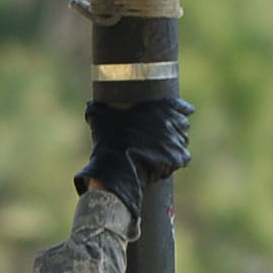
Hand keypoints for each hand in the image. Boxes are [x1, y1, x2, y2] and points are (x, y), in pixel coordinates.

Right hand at [78, 95, 192, 200]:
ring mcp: (176, 140)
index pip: (180, 106)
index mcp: (158, 108)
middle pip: (183, 125)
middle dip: (175, 129)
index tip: (183, 113)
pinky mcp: (178, 158)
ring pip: (182, 141)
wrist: (117, 166)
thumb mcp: (100, 117)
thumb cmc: (109, 139)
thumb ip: (97, 108)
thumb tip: (90, 106)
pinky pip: (183, 158)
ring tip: (162, 151)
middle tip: (164, 136)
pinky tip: (165, 163)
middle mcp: (171, 122)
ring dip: (175, 145)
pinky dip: (176, 161)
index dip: (181, 111)